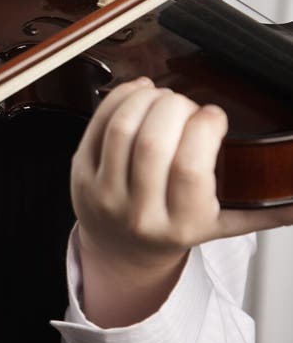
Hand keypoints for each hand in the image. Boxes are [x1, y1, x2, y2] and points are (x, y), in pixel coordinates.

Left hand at [70, 78, 292, 325]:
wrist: (123, 251)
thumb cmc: (176, 228)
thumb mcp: (222, 225)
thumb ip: (264, 209)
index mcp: (182, 223)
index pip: (190, 168)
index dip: (205, 127)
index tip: (213, 116)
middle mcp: (140, 212)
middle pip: (152, 142)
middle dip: (175, 107)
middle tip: (186, 105)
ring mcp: (104, 192)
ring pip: (122, 128)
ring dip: (146, 97)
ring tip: (163, 96)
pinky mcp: (79, 172)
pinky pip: (97, 124)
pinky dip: (120, 97)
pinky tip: (139, 91)